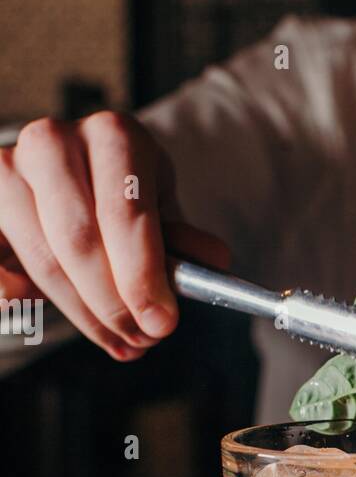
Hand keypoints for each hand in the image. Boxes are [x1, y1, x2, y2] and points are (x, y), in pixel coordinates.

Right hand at [0, 111, 229, 360]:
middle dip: (115, 304)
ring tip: (118, 339)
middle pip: (80, 241)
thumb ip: (184, 241)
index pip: (126, 213)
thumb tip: (214, 262)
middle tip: (142, 341)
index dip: (143, 275)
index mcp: (112, 135)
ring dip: (83, 312)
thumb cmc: (122, 195)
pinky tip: (37, 310)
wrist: (71, 172)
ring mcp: (9, 166)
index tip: (161, 323)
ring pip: (43, 259)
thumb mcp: (161, 209)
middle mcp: (53, 140)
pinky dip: (15, 293)